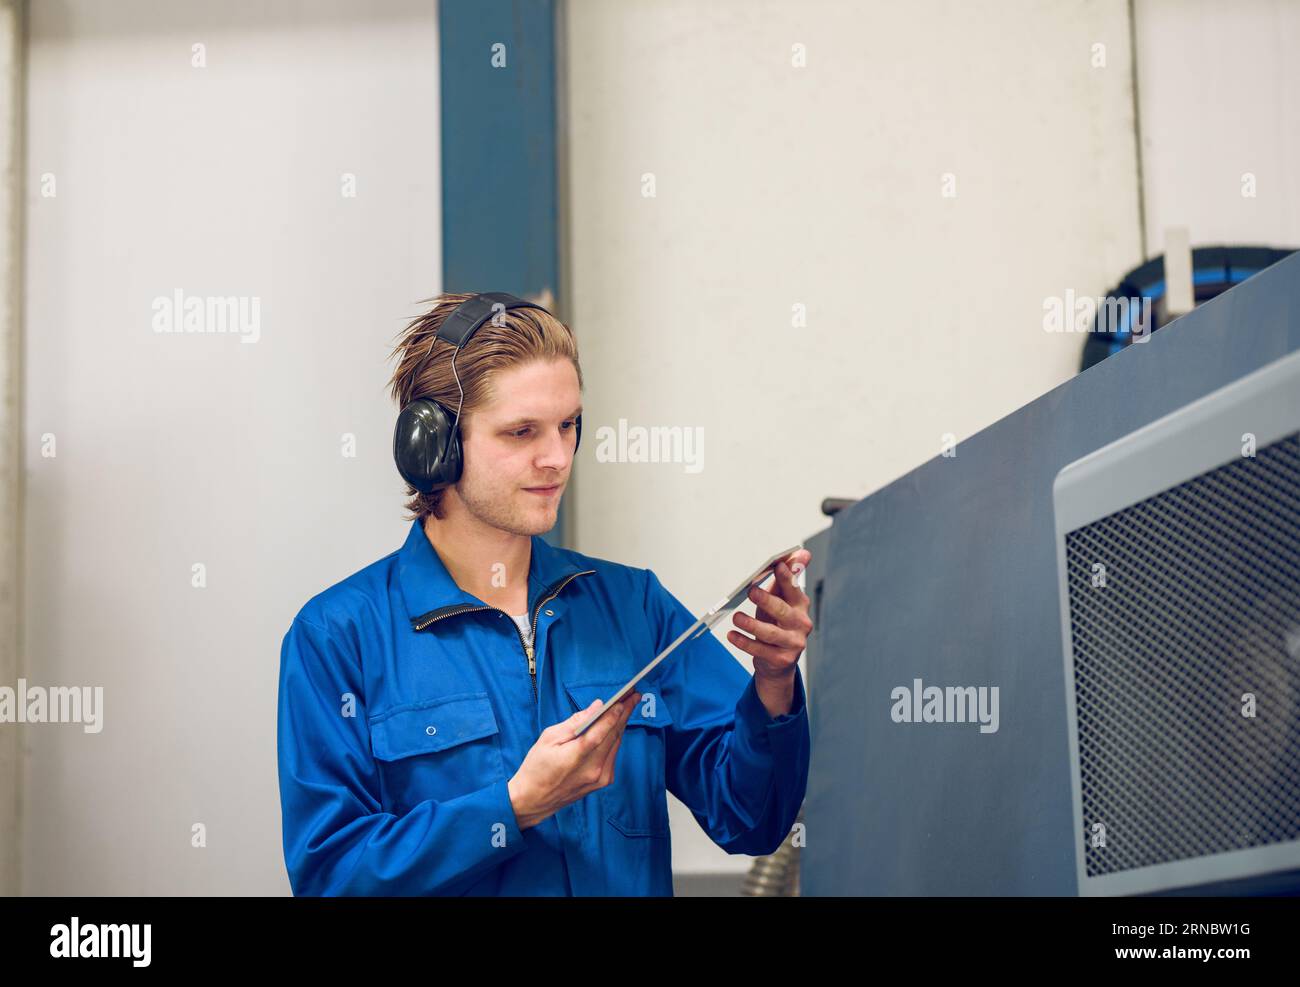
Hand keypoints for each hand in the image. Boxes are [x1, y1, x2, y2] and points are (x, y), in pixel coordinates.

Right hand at [507, 690, 640, 828]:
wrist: (534, 799)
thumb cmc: (537, 767)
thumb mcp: (548, 738)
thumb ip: (574, 722)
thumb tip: (596, 707)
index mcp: (577, 756)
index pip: (602, 731)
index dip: (615, 713)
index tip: (626, 697)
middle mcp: (593, 769)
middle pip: (613, 736)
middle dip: (624, 713)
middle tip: (634, 695)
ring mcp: (600, 777)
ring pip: (616, 744)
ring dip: (621, 725)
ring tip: (628, 706)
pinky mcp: (602, 782)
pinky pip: (613, 754)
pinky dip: (615, 739)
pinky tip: (616, 726)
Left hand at [728, 551, 812, 716]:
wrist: (779, 661)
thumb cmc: (777, 623)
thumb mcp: (781, 600)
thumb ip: (786, 579)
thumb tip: (802, 553)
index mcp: (800, 605)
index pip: (794, 588)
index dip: (787, 577)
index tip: (777, 565)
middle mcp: (801, 623)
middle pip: (783, 611)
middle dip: (767, 600)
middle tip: (751, 591)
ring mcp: (793, 643)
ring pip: (771, 633)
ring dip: (752, 625)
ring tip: (736, 617)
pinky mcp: (782, 659)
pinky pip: (760, 650)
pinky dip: (744, 642)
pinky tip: (732, 635)